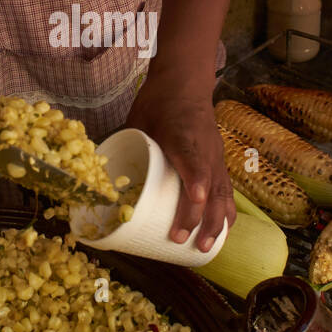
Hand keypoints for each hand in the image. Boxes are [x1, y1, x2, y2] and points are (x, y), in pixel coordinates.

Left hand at [126, 73, 234, 252]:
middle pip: (210, 186)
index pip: (193, 159)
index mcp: (182, 135)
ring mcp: (215, 156)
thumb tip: (105, 182)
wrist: (185, 82)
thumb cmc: (158, 102)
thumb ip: (128, 149)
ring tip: (205, 248)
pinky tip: (221, 232)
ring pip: (222, 193)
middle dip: (201, 218)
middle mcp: (204, 148)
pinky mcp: (219, 161)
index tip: (195, 198)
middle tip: (186, 241)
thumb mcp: (138, 121)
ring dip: (215, 223)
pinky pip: (227, 190)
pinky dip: (226, 212)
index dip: (195, 179)